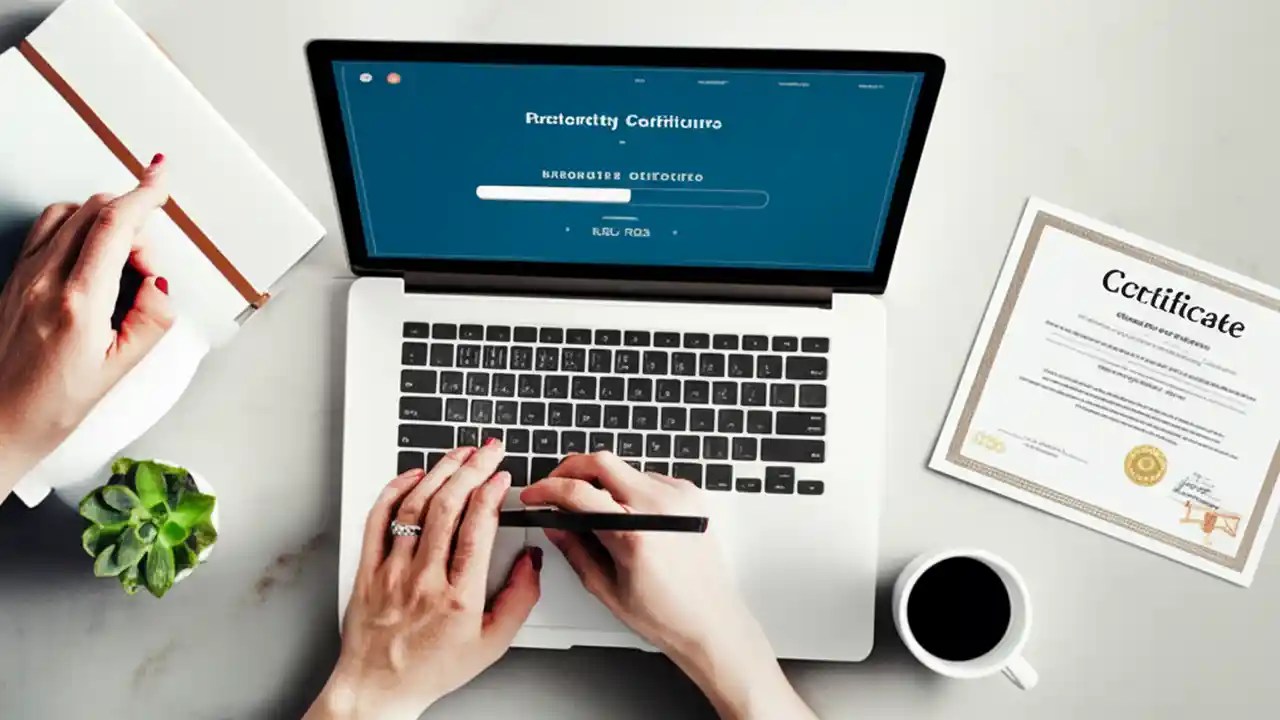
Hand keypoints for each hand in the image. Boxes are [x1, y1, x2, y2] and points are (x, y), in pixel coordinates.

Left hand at [0, 155, 172, 494]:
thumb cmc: (47, 409)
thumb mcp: (117, 372)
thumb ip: (150, 321)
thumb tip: (160, 287)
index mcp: (77, 303)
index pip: (116, 225)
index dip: (145, 193)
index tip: (161, 176)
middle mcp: (44, 281)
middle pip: (95, 211)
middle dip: (133, 222)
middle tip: (145, 269)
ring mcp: (22, 277)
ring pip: (68, 213)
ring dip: (102, 221)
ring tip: (118, 263)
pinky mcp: (11, 280)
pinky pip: (46, 231)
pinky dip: (75, 228)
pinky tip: (87, 258)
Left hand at [308, 442, 541, 719]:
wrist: (378, 689)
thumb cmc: (432, 668)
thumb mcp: (492, 645)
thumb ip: (520, 599)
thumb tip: (531, 560)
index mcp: (458, 598)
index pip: (477, 529)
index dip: (492, 493)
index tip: (502, 477)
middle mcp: (423, 581)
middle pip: (448, 507)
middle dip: (472, 469)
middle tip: (487, 450)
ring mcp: (391, 573)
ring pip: (415, 507)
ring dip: (439, 471)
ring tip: (458, 454)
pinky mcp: (368, 570)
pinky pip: (378, 520)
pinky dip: (395, 490)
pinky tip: (413, 475)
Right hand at [521, 452, 815, 719]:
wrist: (712, 621)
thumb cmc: (667, 615)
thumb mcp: (607, 588)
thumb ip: (575, 550)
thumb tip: (554, 524)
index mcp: (634, 534)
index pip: (577, 492)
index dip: (546, 489)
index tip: (534, 494)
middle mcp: (660, 507)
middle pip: (601, 461)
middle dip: (570, 468)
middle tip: (556, 486)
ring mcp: (680, 497)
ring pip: (625, 468)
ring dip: (602, 481)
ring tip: (596, 511)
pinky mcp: (692, 495)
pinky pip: (649, 478)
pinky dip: (631, 489)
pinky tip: (630, 515)